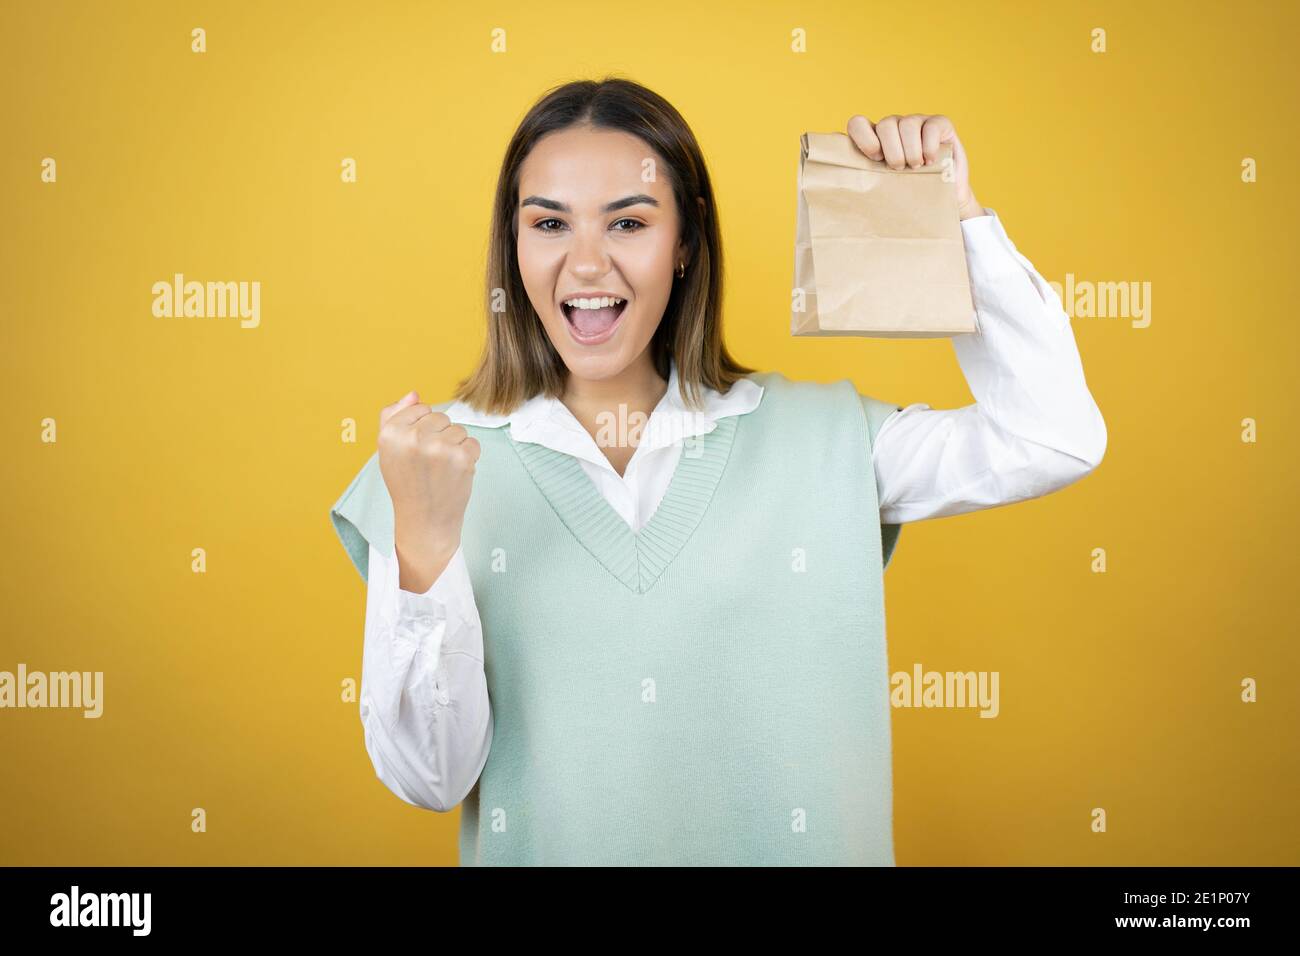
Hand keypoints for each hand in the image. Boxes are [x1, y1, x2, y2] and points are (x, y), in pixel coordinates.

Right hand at [377, 390, 480, 591]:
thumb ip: (394, 417)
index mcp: (390, 432)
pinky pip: (473, 442)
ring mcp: (438, 447)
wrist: (424, 521)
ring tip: (441, 470)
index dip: (422, 430)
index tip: (415, 453)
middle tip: (429, 464)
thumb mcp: (389, 450)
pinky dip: (469, 457)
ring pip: (458, 429)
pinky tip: (455, 474)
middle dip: (439, 437)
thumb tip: (414, 393)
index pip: (420, 408)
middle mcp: (412, 437)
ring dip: (455, 447)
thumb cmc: (407, 483)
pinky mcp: (462, 457)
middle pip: (440, 417)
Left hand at [846, 114, 983, 219]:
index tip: (875, 159)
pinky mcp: (940, 124)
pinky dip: (929, 146)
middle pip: (886, 124)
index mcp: (875, 140)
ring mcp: (917, 123)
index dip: (864, 138)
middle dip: (892, 151)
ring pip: (907, 124)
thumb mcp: (880, 187)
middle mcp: (894, 127)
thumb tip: (835, 182)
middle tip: (899, 169)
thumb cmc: (906, 195)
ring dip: (911, 151)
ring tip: (915, 168)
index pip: (858, 124)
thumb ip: (861, 177)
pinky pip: (931, 126)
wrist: (940, 202)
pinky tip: (931, 161)